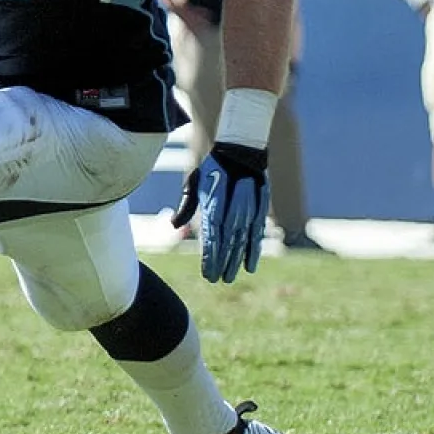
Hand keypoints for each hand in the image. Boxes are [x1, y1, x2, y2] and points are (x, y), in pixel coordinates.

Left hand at [173, 142, 269, 283]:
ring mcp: (246, 212)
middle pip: (226, 244)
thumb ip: (187, 206)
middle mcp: (231, 211)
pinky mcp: (259, 212)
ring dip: (235, 262)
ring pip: (241, 243)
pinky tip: (250, 266)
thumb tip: (174, 225)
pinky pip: (256, 235)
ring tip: (229, 277)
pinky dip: (253, 252)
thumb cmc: (211, 171)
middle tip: (215, 280)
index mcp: (213, 205)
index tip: (207, 273)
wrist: (240, 154)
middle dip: (221, 264)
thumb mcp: (194, 184)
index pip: (211, 238)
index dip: (210, 258)